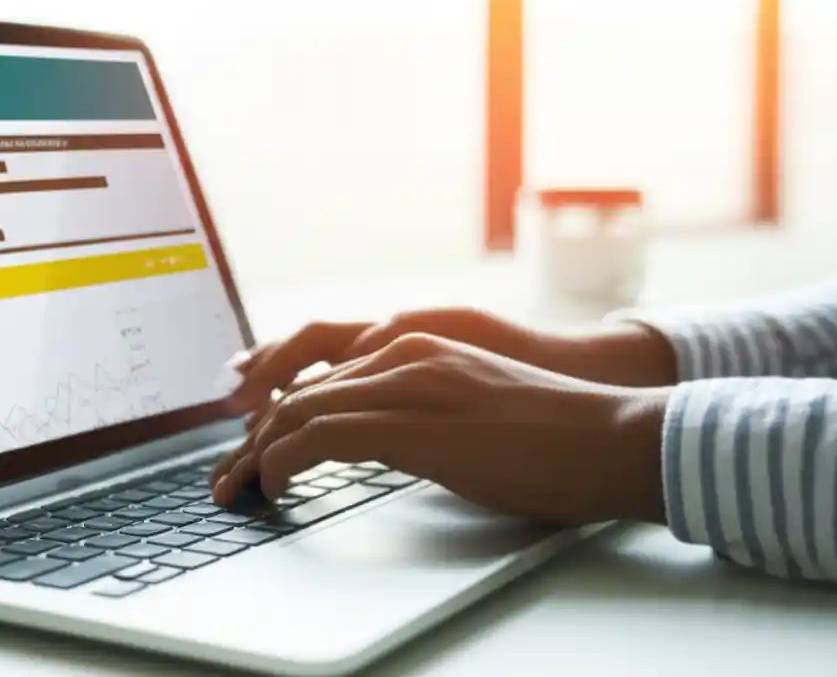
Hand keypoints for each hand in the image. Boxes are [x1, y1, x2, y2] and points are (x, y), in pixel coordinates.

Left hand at [212, 333, 668, 525]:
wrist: (610, 435)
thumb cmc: (551, 435)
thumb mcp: (466, 410)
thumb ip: (415, 412)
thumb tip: (375, 442)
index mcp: (413, 344)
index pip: (317, 372)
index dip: (271, 411)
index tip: (247, 445)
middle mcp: (403, 351)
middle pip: (297, 389)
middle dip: (250, 438)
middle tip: (226, 478)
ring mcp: (410, 381)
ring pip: (300, 410)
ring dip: (256, 455)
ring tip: (238, 491)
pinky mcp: (416, 422)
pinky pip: (324, 435)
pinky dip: (287, 462)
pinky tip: (277, 486)